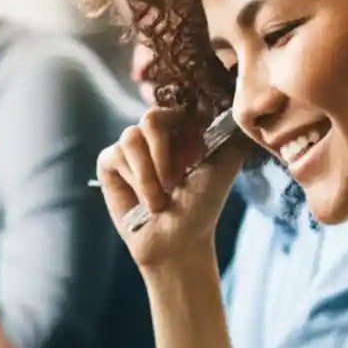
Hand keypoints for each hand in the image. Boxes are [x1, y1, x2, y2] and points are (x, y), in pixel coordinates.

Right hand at [96, 107, 248, 269]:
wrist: (177, 239)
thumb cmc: (202, 205)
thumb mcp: (226, 166)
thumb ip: (233, 133)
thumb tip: (237, 108)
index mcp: (183, 126)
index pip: (178, 108)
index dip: (186, 138)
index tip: (196, 163)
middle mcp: (156, 132)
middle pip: (152, 118)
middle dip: (165, 156)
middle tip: (176, 183)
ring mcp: (132, 146)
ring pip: (131, 137)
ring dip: (149, 175)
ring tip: (160, 200)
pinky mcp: (110, 162)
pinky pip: (115, 154)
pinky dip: (134, 180)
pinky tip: (143, 200)